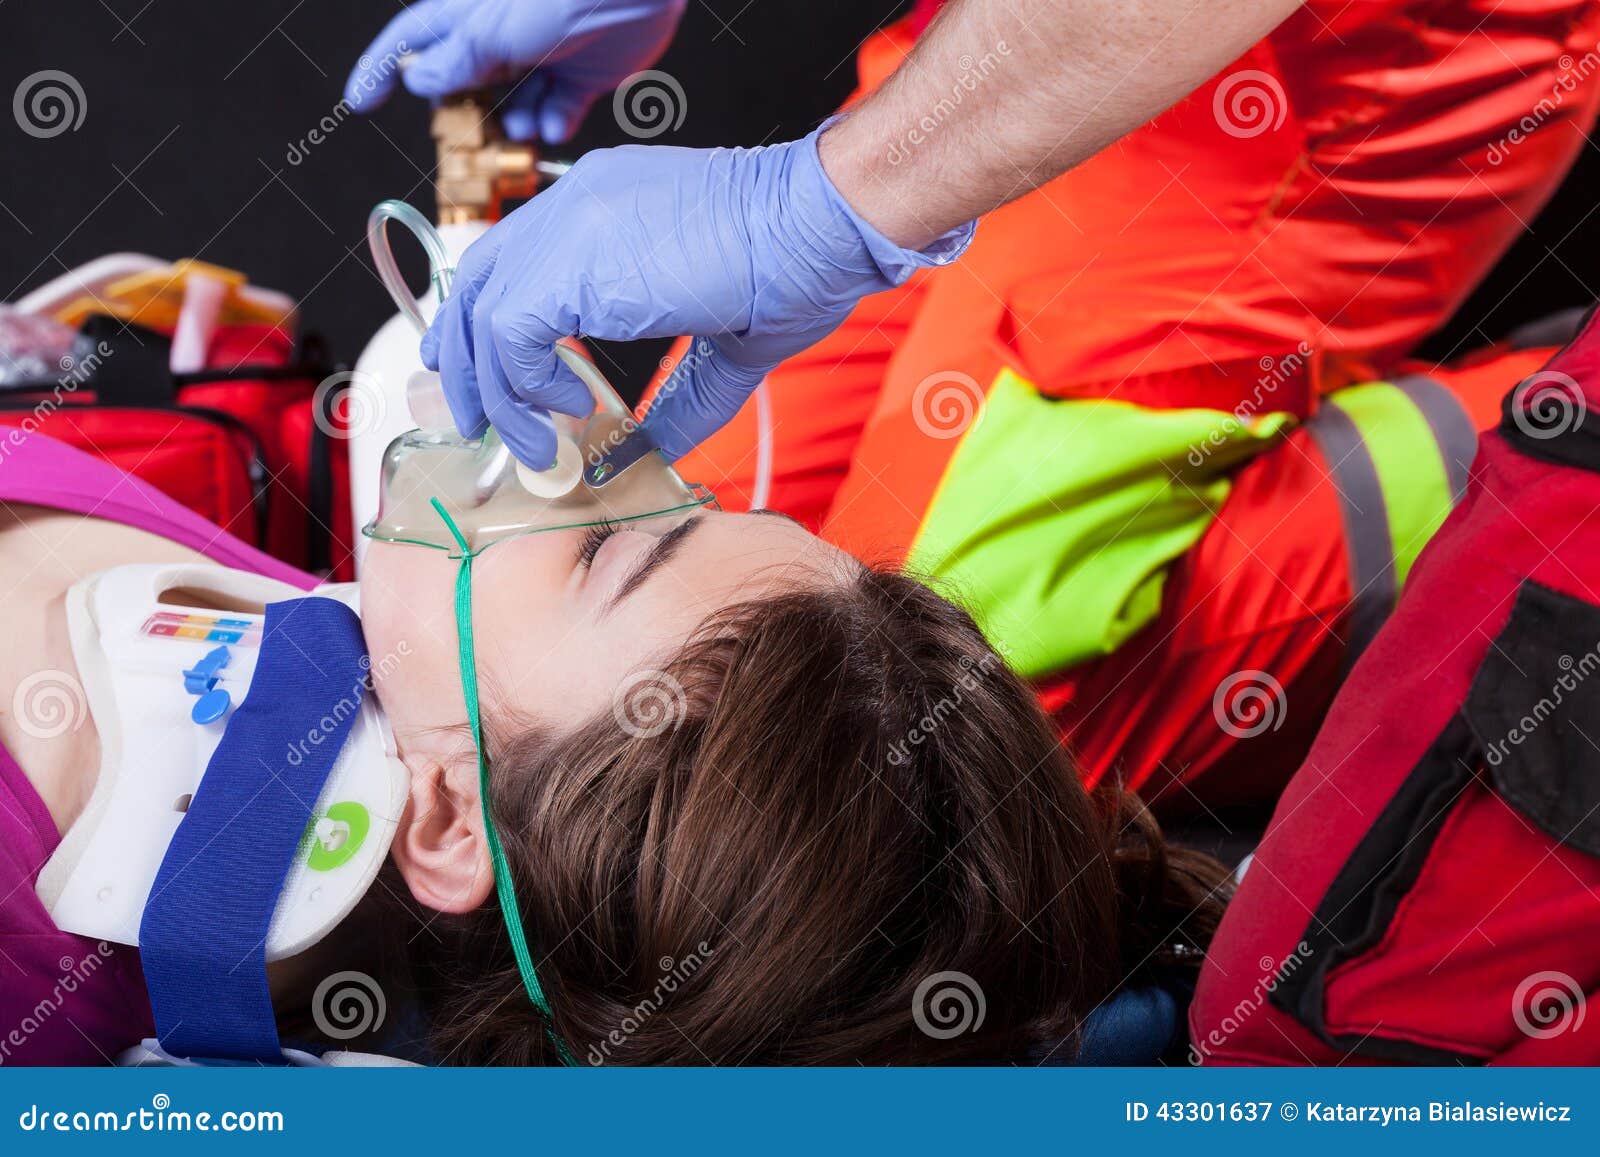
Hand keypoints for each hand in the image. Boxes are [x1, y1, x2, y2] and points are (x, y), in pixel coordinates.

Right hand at [344, 0, 686, 143]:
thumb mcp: (490, 28)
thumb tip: (417, 80)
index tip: (360, 101)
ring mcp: (542, 58)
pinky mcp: (581, 77)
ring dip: (512, 128)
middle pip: (466, 87)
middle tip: (468, 140)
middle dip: (466, 118)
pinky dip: (551, 126)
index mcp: (467, 15)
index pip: (410, 42)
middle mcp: (501, 39)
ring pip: (512, 109)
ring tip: (521, 130)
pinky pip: (555, 114)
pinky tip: (553, 124)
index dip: (380, 69)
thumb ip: (454, 59)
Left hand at [419, 128, 973, 467]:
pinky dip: (525, 383)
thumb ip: (679, 398)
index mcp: (600, 208)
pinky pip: (509, 333)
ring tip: (538, 443)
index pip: (512, 263)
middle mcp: (572, 206)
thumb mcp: (723, 348)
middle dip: (470, 364)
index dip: (490, 329)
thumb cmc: (794, 269)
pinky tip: (569, 409)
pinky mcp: (572, 262)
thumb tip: (651, 451)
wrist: (818, 227)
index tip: (501, 386)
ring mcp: (567, 225)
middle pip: (477, 283)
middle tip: (489, 428)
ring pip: (483, 314)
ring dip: (500, 393)